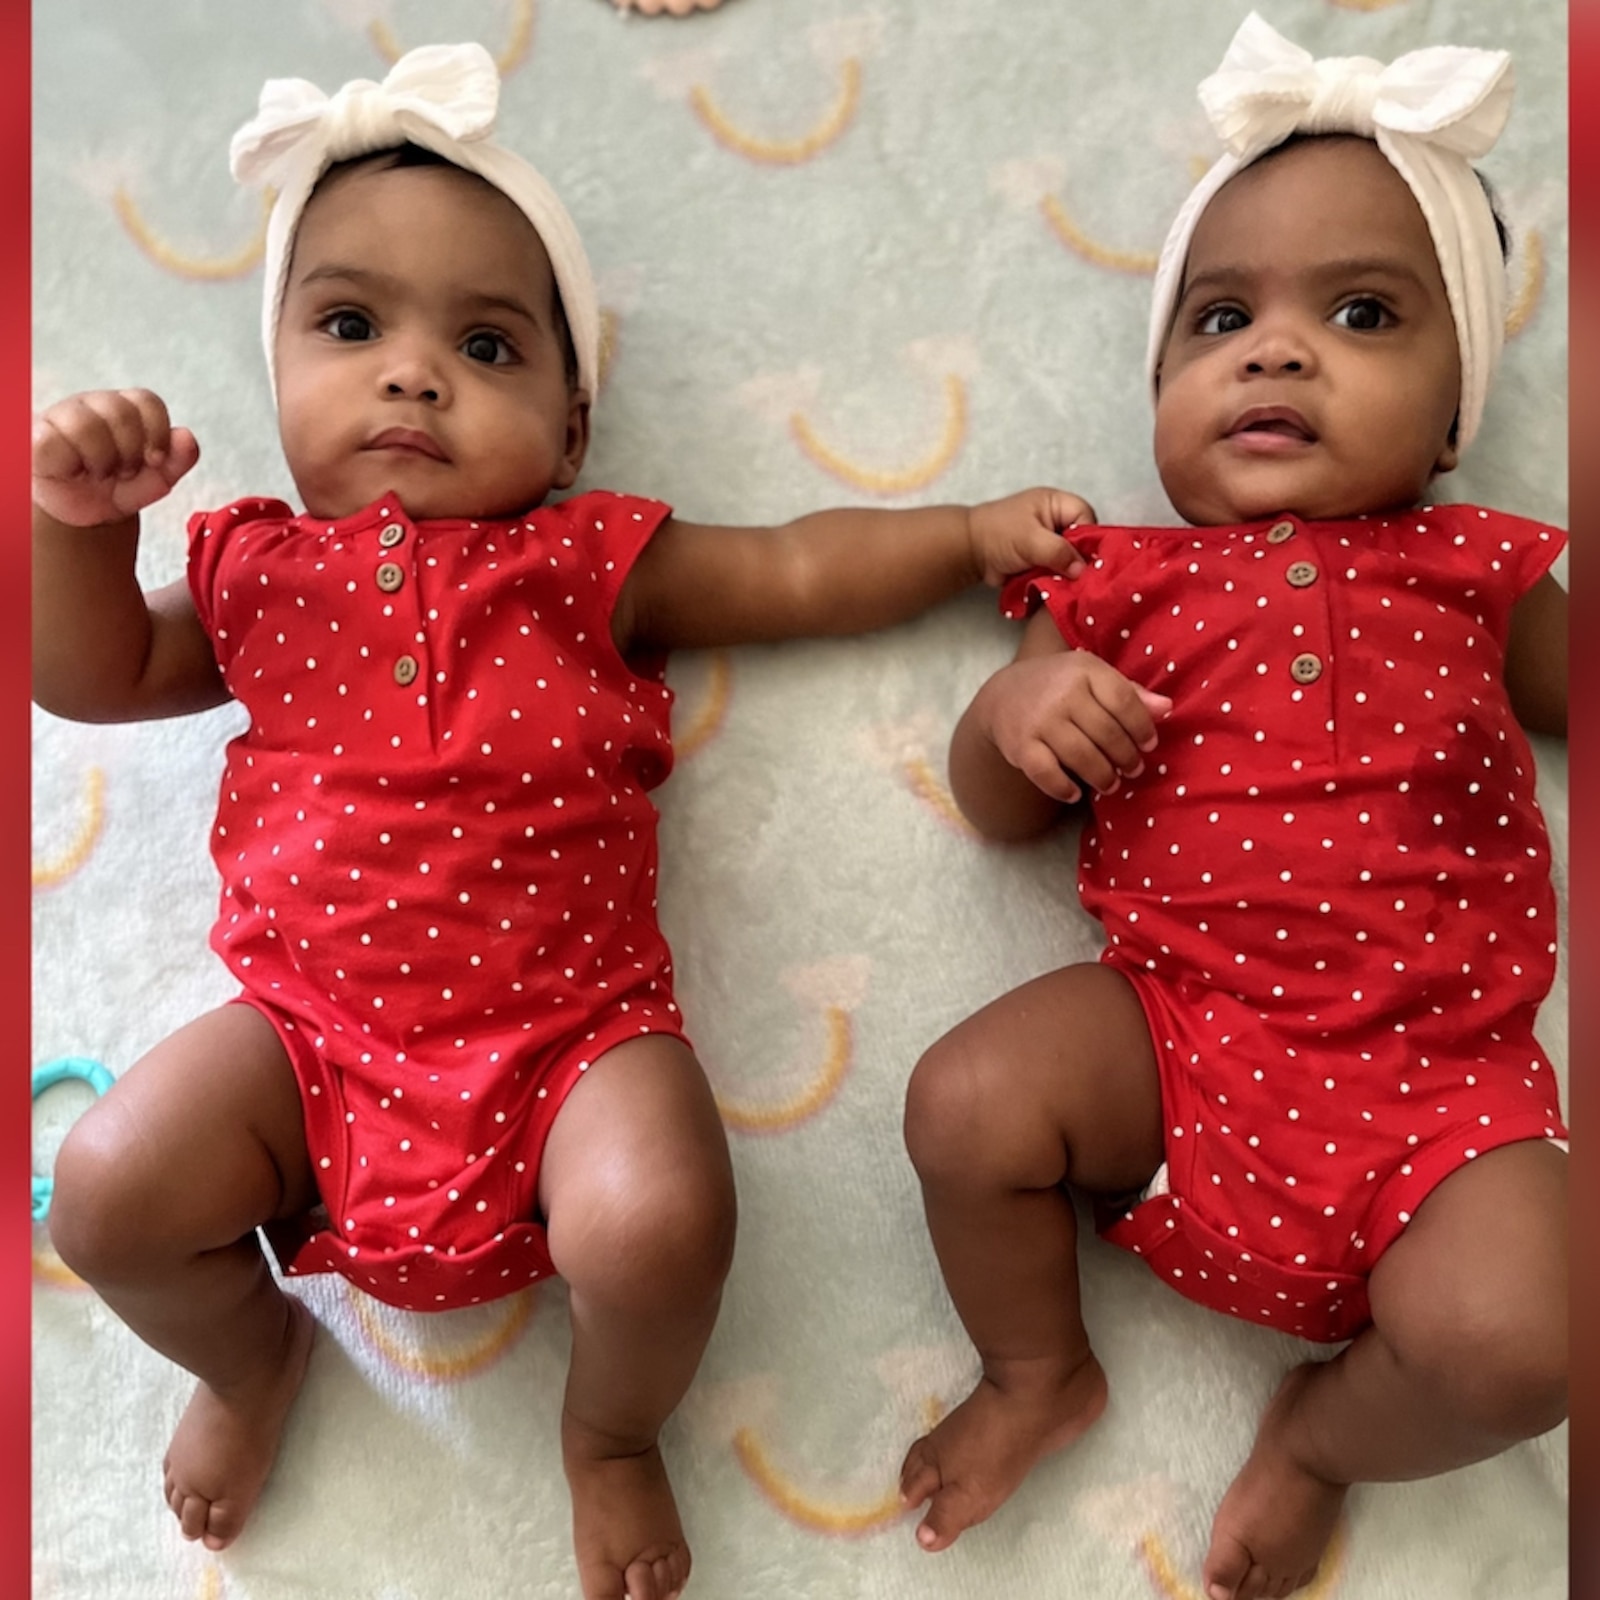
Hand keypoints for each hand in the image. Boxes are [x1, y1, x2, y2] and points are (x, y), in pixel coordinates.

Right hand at [33, 389, 199, 527]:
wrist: (87, 514)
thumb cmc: (120, 486)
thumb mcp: (157, 478)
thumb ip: (179, 459)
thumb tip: (186, 436)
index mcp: (126, 407)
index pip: (146, 400)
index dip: (158, 432)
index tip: (156, 460)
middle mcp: (93, 404)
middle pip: (120, 410)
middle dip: (132, 451)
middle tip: (126, 471)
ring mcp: (62, 416)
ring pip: (86, 423)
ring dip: (103, 459)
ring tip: (102, 473)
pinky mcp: (38, 437)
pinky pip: (54, 441)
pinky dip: (73, 462)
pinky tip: (77, 471)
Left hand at [967, 487, 1093, 586]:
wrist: (970, 552)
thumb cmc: (997, 535)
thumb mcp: (1030, 540)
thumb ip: (1058, 552)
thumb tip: (1082, 570)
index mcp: (1056, 504)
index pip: (1087, 517)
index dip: (1089, 537)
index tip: (1083, 559)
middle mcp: (1057, 521)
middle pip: (1083, 541)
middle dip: (1078, 559)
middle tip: (1075, 576)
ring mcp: (1051, 541)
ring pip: (1072, 559)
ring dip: (1067, 573)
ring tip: (1063, 584)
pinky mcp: (1044, 560)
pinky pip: (1060, 571)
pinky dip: (1058, 580)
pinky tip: (1056, 589)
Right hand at [974, 648, 1171, 803]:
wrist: (1003, 695)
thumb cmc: (1060, 688)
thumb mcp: (1093, 679)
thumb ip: (1129, 693)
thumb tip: (1166, 709)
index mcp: (1084, 670)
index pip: (1124, 701)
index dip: (1142, 727)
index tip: (1148, 745)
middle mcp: (1061, 693)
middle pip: (1107, 733)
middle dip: (1126, 757)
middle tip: (1132, 770)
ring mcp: (1039, 720)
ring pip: (1082, 757)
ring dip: (1102, 776)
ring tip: (1110, 783)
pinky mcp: (1020, 745)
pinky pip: (1047, 774)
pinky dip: (1064, 789)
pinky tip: (1074, 794)